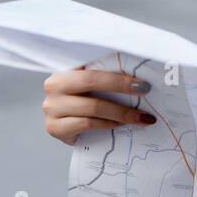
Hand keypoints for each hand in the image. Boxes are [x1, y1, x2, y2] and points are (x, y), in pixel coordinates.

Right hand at [41, 66, 156, 145]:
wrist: (67, 129)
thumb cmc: (83, 103)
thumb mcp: (90, 87)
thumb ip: (104, 77)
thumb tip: (137, 77)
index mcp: (63, 70)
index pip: (93, 67)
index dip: (118, 75)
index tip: (142, 83)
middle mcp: (53, 86)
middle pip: (91, 82)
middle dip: (122, 87)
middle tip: (145, 93)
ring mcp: (51, 108)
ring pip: (93, 106)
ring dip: (121, 112)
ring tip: (140, 116)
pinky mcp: (54, 127)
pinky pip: (87, 123)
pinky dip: (108, 124)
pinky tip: (121, 125)